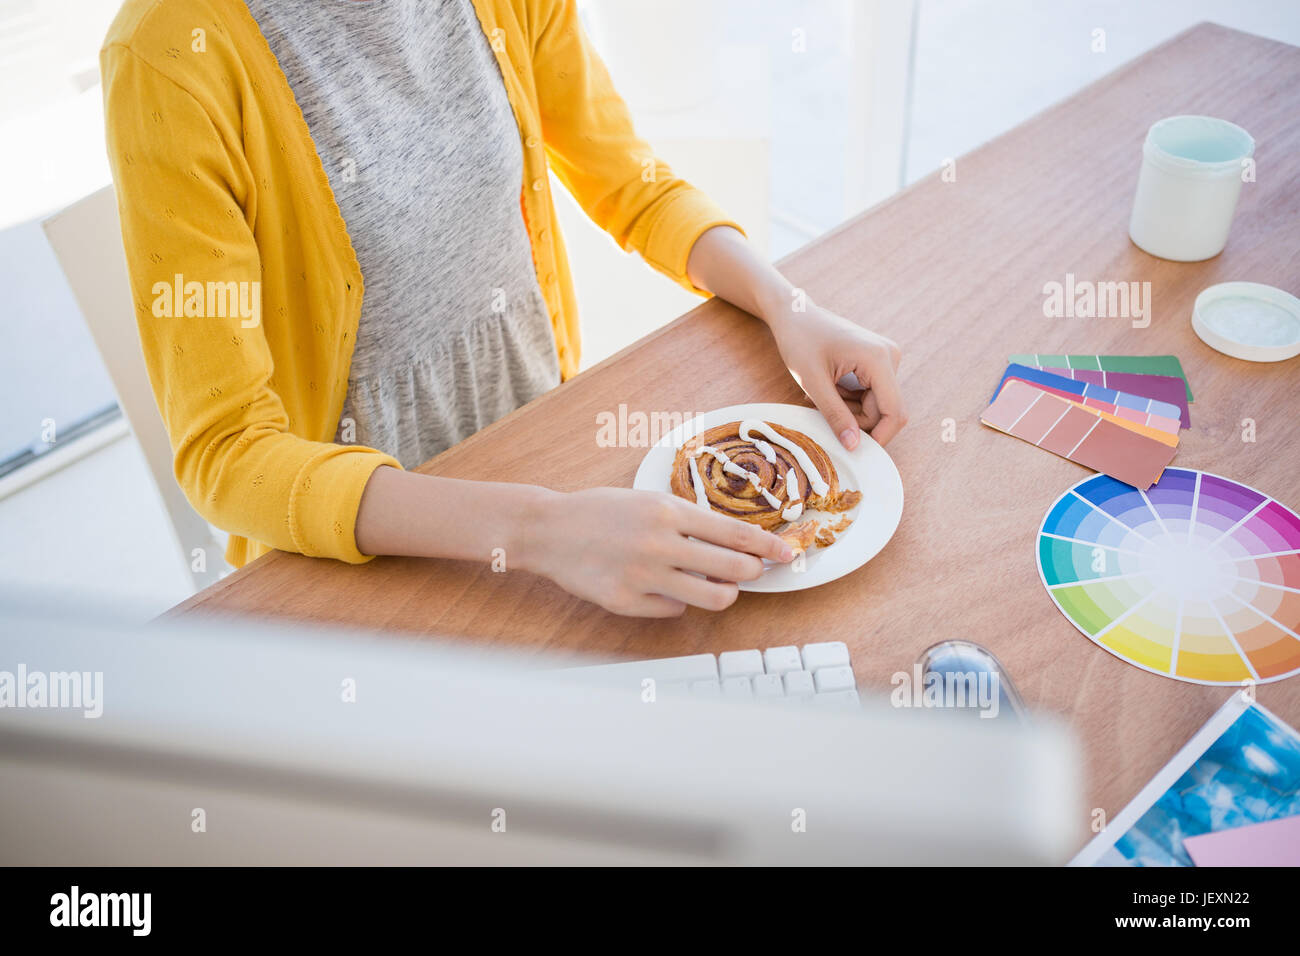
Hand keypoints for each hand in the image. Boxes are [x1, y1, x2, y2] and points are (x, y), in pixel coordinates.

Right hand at [516, 488, 793, 616]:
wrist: (549, 529)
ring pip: (712, 597)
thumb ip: (687, 520)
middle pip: (734, 569)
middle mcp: (659, 543)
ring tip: (712, 586)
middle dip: (752, 572)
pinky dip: (677, 602)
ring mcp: (643, 576)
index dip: (768, 547)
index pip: (735, 532)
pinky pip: (674, 611)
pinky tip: (661, 588)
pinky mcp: (625, 601)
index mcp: (667, 511)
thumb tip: (734, 545)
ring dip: (722, 594)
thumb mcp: (648, 501)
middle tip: (750, 571)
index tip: (788, 554)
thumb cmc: (601, 511)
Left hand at [767, 304, 905, 449]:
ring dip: (851, 410)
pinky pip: (872, 394)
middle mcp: (890, 357)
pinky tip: (832, 387)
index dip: (879, 436)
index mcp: (879, 359)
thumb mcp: (812, 382)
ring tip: (825, 393)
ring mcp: (886, 358)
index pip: (894, 412)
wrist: (796, 315)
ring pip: (877, 405)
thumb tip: (854, 446)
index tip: (853, 449)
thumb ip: (836, 415)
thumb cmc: (800, 341)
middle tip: (823, 410)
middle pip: (884, 411)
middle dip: (856, 420)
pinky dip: (851, 400)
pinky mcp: (879, 362)